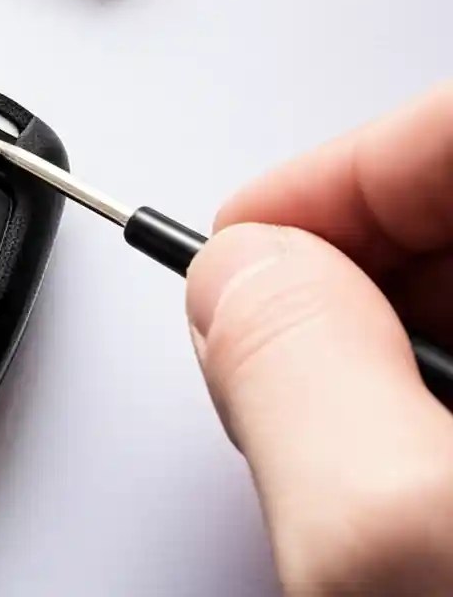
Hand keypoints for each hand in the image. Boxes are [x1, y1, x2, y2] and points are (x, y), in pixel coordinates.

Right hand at [185, 84, 452, 593]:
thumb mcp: (387, 535)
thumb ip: (291, 365)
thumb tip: (234, 272)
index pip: (452, 130)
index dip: (331, 174)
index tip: (243, 243)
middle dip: (340, 267)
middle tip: (273, 356)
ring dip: (370, 341)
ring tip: (331, 439)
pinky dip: (409, 395)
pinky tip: (392, 465)